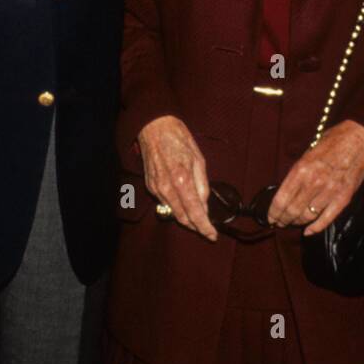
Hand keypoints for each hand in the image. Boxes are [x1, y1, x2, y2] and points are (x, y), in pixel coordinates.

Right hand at [137, 115, 216, 240]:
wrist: (154, 128)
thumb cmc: (179, 139)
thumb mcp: (199, 159)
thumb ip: (202, 185)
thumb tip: (205, 206)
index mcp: (182, 180)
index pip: (195, 213)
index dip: (204, 227)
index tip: (212, 235)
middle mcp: (167, 188)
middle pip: (182, 218)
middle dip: (196, 226)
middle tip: (207, 228)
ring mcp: (156, 188)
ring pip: (173, 213)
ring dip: (186, 218)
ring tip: (197, 216)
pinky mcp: (150, 186)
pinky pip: (165, 203)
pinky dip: (176, 206)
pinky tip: (183, 201)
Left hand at [268, 120, 363, 235]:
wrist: (357, 139)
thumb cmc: (330, 143)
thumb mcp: (306, 154)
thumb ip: (297, 174)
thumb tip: (285, 193)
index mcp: (301, 170)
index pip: (281, 199)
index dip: (273, 212)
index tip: (270, 218)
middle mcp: (314, 182)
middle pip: (292, 210)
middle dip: (283, 220)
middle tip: (280, 223)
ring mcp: (329, 191)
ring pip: (307, 216)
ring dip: (298, 222)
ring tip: (293, 223)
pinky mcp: (344, 197)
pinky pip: (327, 218)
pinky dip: (316, 228)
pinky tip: (308, 231)